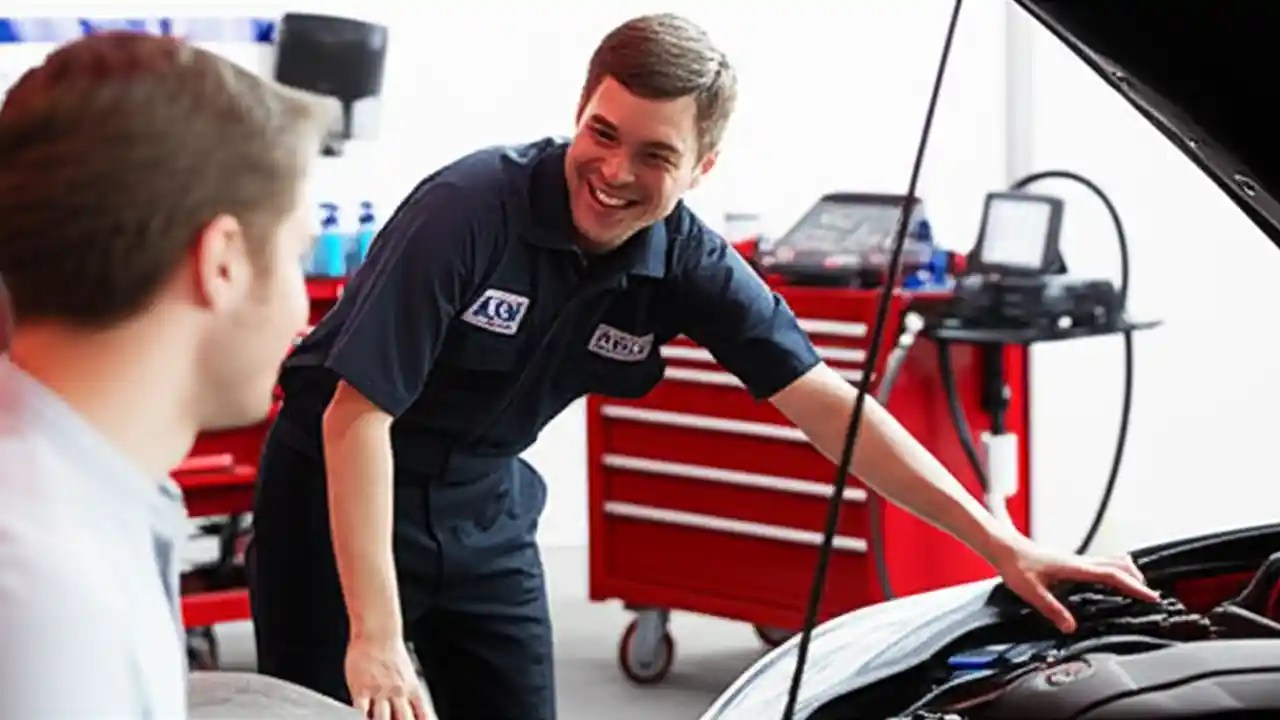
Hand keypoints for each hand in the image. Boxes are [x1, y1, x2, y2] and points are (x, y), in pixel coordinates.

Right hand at [344, 635, 430, 719]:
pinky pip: (361, 711)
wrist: (377, 633)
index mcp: (412, 688)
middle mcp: (398, 692)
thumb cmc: (390, 649)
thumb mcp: (408, 671)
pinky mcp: (361, 689)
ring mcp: (379, 692)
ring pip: (382, 719)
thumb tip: (409, 707)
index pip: (422, 714)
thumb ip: (408, 691)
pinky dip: (362, 718)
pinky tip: (361, 719)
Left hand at [988, 534, 1160, 633]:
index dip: (1133, 586)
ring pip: (1110, 562)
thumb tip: (1070, 627)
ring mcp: (1076, 560)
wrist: (1005, 548)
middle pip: (1118, 565)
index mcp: (1074, 568)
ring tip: (1137, 588)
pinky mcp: (1071, 562)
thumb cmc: (1016, 565)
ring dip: (1127, 573)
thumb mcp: (1031, 591)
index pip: (1111, 575)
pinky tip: (1111, 582)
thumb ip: (1051, 609)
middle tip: (1149, 595)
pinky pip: (1100, 564)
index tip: (1150, 596)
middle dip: (1137, 579)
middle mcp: (1079, 561)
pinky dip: (1114, 571)